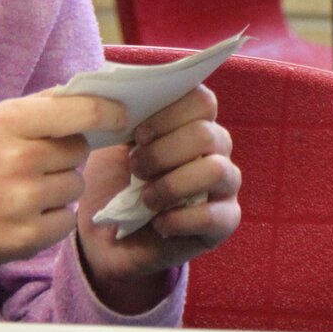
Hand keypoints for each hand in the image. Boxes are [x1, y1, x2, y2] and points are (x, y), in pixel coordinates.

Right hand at [0, 91, 127, 270]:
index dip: (109, 112)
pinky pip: (66, 220)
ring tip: (23, 190)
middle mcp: (19, 159)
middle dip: (66, 156)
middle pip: (80, 152)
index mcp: (11, 122)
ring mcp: (23, 201)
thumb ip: (45, 106)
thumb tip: (97, 94)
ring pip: (76, 187)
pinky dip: (52, 218)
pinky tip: (23, 214)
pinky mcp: (26, 237)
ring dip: (59, 188)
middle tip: (34, 162)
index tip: (122, 115)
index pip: (82, 111)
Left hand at [76, 84, 241, 313]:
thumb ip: (122, 117)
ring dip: (172, 185)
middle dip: (162, 153)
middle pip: (206, 134)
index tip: (138, 134)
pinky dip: (179, 219)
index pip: (202, 100)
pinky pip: (215, 216)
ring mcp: (225, 185)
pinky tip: (158, 224)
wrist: (107, 238)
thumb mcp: (112, 147)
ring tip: (145, 199)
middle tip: (135, 169)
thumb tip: (117, 93)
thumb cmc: (114, 183)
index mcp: (193, 122)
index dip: (169, 114)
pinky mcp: (224, 222)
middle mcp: (217, 149)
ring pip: (215, 170)